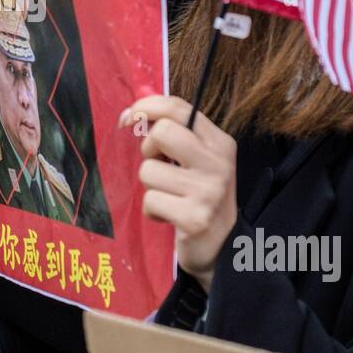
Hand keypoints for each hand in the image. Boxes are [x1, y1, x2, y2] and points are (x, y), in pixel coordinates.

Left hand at [122, 95, 237, 291]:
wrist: (222, 246)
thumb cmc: (199, 196)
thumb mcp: (197, 160)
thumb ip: (173, 135)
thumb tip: (131, 114)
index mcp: (219, 143)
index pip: (178, 108)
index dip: (147, 107)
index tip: (130, 117)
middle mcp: (218, 163)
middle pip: (163, 132)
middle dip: (149, 150)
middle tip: (158, 165)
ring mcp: (208, 191)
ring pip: (149, 171)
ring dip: (150, 186)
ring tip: (169, 197)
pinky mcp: (194, 218)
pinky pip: (150, 201)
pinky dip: (152, 211)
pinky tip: (169, 216)